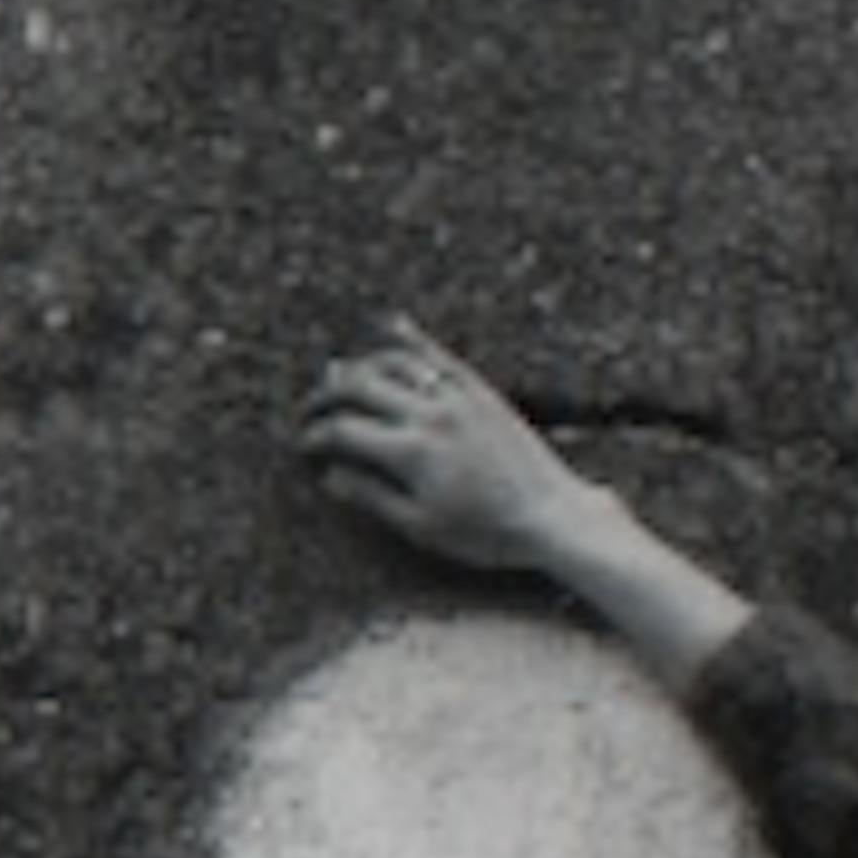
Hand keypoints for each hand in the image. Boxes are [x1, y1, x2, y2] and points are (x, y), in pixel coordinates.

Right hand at [301, 320, 605, 588]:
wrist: (554, 517)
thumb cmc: (488, 533)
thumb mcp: (423, 526)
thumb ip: (372, 496)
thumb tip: (329, 474)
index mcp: (411, 452)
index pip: (343, 430)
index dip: (315, 436)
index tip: (304, 447)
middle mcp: (431, 415)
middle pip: (358, 387)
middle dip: (324, 397)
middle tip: (309, 412)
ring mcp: (459, 398)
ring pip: (394, 363)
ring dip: (359, 366)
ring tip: (339, 380)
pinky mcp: (482, 393)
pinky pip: (440, 356)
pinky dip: (412, 338)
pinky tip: (391, 324)